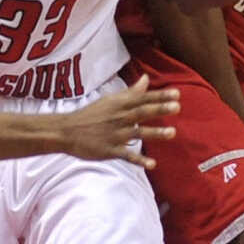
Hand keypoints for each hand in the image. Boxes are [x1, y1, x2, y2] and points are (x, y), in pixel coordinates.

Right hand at [53, 74, 178, 168]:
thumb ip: (131, 92)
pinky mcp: (109, 150)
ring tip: (172, 132)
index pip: (142, 98)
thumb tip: (146, 78)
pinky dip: (139, 160)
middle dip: (159, 109)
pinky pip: (126, 156)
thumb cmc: (90, 114)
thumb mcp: (110, 100)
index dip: (159, 96)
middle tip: (176, 107)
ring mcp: (114, 135)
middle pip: (141, 112)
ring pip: (137, 133)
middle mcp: (118, 118)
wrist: (66, 131)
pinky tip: (152, 164)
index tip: (176, 94)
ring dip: (155, 133)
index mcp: (119, 105)